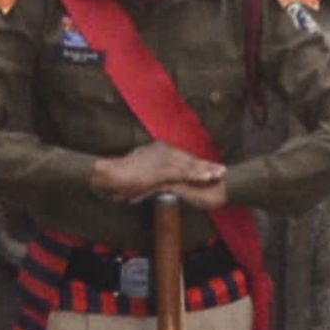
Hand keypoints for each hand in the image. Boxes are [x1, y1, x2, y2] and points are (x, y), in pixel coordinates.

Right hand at [89, 138, 228, 206]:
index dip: (195, 163)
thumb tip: (151, 180)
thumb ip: (146, 172)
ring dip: (206, 170)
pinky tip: (207, 178)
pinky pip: (183, 172)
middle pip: (189, 158)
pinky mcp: (161, 169)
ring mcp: (162, 158)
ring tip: (220, 174)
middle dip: (206, 165)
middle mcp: (162, 151)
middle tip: (222, 169)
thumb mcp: (136, 170)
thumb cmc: (117, 175)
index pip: (181, 157)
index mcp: (157, 150)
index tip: (207, 167)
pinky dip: (197, 174)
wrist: (108, 173)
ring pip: (189, 164)